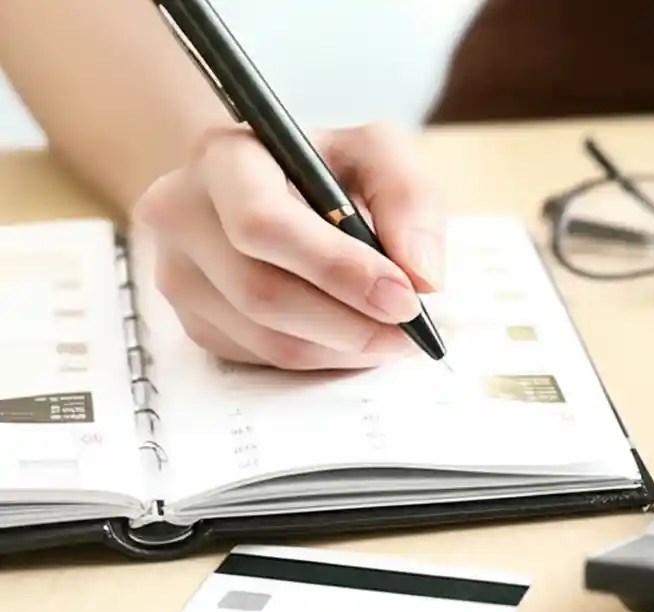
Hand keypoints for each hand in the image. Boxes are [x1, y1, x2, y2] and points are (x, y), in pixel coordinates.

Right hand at [130, 122, 443, 369]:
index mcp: (222, 157)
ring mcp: (177, 274)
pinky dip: (323, 358)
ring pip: (267, 339)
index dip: (338, 269)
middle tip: (410, 330)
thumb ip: (409, 199)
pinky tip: (353, 336)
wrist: (272, 186)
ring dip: (344, 348)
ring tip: (394, 336)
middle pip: (263, 293)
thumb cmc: (328, 168)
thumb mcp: (377, 154)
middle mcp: (180, 213)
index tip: (405, 297)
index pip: (263, 224)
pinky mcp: (194, 322)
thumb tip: (422, 276)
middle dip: (351, 321)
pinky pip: (263, 360)